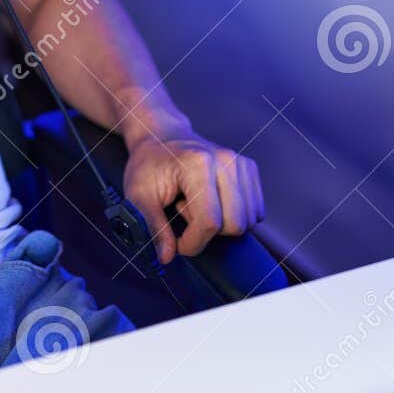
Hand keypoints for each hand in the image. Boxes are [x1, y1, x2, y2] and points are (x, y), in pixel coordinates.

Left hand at [122, 134, 264, 263]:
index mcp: (197, 164)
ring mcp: (240, 163)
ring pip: (248, 220)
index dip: (193, 242)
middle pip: (235, 224)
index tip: (177, 242)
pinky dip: (236, 215)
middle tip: (184, 211)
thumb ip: (154, 227)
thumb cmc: (149, 163)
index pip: (209, 222)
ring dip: (221, 223)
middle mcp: (225, 161)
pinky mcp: (248, 167)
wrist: (162, 135)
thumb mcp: (138, 195)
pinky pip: (255, 210)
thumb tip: (167, 257)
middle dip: (208, 232)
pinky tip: (212, 200)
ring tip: (196, 203)